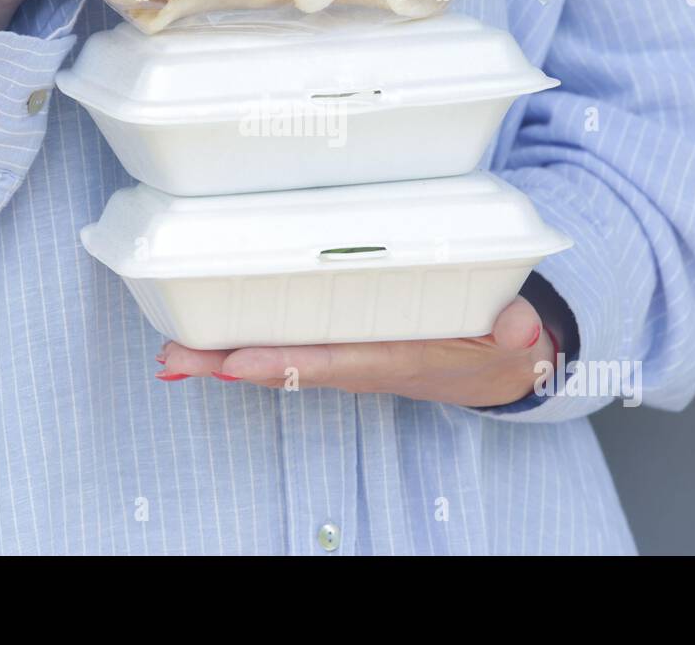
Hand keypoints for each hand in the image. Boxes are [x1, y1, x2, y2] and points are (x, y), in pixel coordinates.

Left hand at [155, 296, 558, 408]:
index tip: (238, 362)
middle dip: (227, 363)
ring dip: (222, 356)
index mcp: (397, 359)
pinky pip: (286, 347)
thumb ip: (517, 330)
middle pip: (286, 365)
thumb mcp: (516, 335)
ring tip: (170, 353)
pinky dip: (242, 346)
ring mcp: (346, 357)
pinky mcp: (340, 345)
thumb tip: (523, 332)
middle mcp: (361, 363)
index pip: (335, 361)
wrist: (497, 365)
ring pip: (277, 357)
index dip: (286, 363)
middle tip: (171, 358)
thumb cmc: (497, 343)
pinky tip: (206, 343)